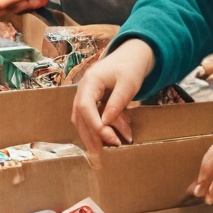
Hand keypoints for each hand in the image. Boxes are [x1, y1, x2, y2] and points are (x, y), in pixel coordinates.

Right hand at [72, 39, 156, 156]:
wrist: (132, 56)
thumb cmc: (131, 67)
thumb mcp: (128, 84)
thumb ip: (117, 102)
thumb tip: (105, 123)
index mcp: (90, 81)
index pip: (85, 107)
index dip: (95, 126)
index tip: (111, 138)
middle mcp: (83, 89)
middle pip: (80, 117)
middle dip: (91, 137)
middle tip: (101, 156)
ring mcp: (86, 95)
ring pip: (84, 120)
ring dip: (95, 135)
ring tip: (109, 149)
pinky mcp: (92, 100)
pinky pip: (92, 117)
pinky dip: (103, 127)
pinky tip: (118, 133)